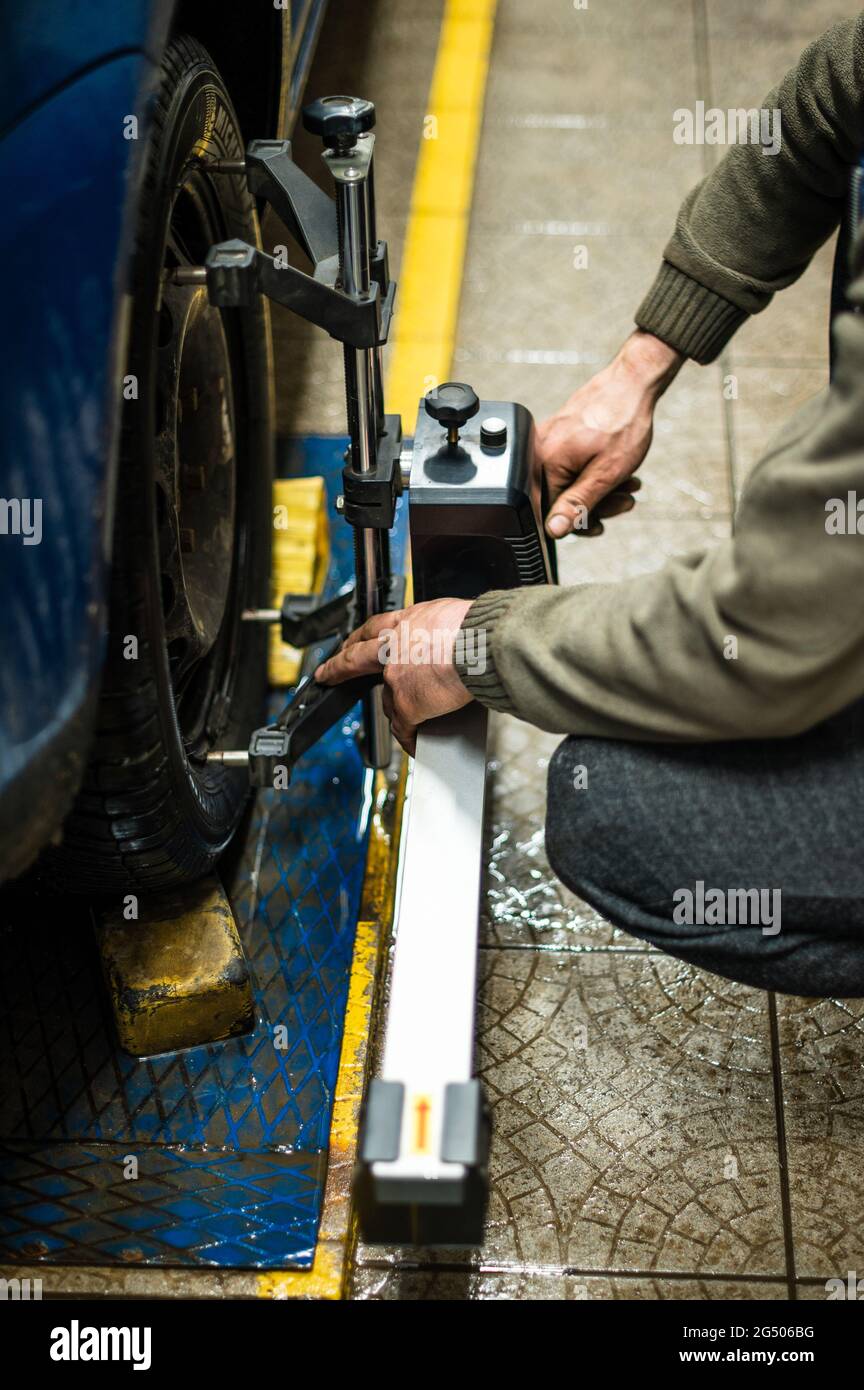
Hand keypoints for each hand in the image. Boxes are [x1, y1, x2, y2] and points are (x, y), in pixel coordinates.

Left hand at [315, 597, 472, 755]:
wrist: (482, 644)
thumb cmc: (480, 628)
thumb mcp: (453, 615)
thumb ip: (438, 629)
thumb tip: (446, 639)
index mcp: (409, 620)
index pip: (374, 627)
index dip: (358, 637)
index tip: (349, 643)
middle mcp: (395, 646)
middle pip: (357, 659)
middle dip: (338, 667)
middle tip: (327, 674)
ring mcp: (395, 676)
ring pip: (388, 699)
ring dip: (397, 710)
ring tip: (408, 720)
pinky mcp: (406, 703)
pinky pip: (404, 727)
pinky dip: (410, 737)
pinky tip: (414, 743)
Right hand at [535, 330, 683, 537]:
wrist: (632, 381)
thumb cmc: (622, 422)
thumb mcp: (605, 474)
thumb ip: (577, 504)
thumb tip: (553, 530)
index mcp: (545, 464)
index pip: (551, 514)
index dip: (579, 524)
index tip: (603, 524)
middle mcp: (538, 452)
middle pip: (560, 498)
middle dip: (596, 506)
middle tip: (626, 501)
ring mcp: (547, 441)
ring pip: (569, 482)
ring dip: (601, 490)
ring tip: (629, 484)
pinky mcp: (557, 434)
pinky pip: (570, 464)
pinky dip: (594, 472)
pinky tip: (617, 469)